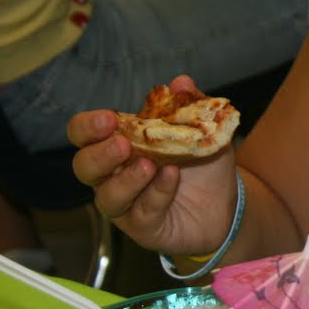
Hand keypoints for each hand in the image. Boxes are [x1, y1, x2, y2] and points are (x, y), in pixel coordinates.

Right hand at [67, 74, 238, 257]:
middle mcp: (112, 176)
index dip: (88, 127)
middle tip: (122, 144)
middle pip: (84, 167)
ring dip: (126, 180)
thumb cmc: (201, 165)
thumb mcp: (201, 130)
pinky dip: (156, 194)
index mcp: (117, 145)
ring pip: (107, 197)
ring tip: (148, 165)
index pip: (83, 135)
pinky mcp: (143, 227)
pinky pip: (141, 213)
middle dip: (99, 154)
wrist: (225, 203)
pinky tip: (172, 178)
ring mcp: (125, 205)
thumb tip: (180, 81)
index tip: (108, 118)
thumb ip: (189, 106)